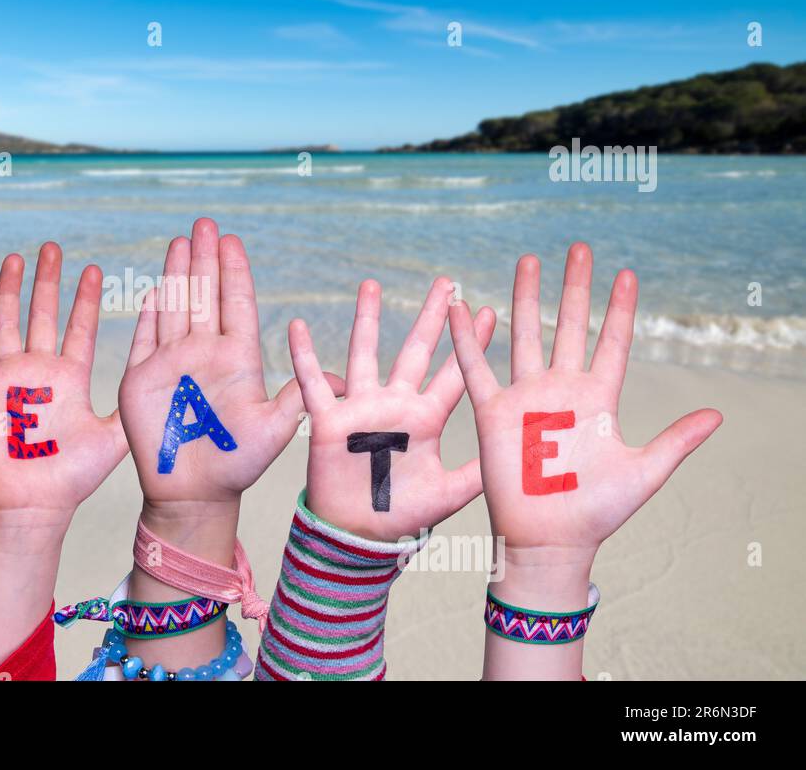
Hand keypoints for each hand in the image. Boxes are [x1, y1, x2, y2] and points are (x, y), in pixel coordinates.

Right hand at [0, 241, 127, 519]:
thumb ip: (131, 404)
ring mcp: (8, 378)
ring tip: (14, 259)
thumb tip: (164, 375)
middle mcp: (39, 371)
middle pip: (42, 314)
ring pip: (6, 322)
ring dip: (9, 291)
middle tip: (53, 247)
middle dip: (47, 281)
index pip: (79, 327)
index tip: (93, 269)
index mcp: (70, 377)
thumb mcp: (113, 437)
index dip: (85, 299)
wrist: (33, 506)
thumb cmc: (73, 478)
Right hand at [119, 219, 328, 512]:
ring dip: (177, 274)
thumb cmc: (237, 465)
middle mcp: (204, 353)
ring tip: (181, 241)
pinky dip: (148, 313)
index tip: (233, 241)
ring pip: (175, 307)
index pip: (236, 304)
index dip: (233, 272)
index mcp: (236, 359)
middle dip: (204, 259)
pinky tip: (154, 287)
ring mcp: (171, 363)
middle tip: (206, 223)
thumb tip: (337, 374)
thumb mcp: (274, 429)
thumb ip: (298, 398)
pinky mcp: (141, 379)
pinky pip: (144, 337)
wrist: (193, 493)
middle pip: (204, 295)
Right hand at [289, 276, 496, 540]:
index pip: (453, 374)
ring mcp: (362, 409)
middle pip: (415, 351)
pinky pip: (313, 382)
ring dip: (367, 319)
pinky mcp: (329, 421)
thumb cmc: (404, 516)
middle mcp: (396, 406)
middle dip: (430, 317)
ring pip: (365, 354)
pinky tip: (297, 327)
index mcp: (426, 419)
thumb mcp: (451, 492)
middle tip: (447, 283)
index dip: (469, 344)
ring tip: (371, 285)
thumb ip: (480, 472)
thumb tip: (522, 455)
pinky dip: (304, 356)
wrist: (357, 536)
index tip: (488, 311)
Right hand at [448, 243, 721, 574]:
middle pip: (569, 327)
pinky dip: (468, 339)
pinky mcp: (493, 413)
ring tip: (529, 260)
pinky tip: (463, 307)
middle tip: (579, 248)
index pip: (612, 343)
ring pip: (525, 336)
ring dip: (526, 298)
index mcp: (599, 401)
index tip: (626, 275)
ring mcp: (526, 398)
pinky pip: (478, 369)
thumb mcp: (644, 472)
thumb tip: (718, 415)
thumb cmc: (596, 513)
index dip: (619, 310)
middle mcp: (562, 391)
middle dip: (574, 288)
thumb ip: (676, 440)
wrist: (548, 540)